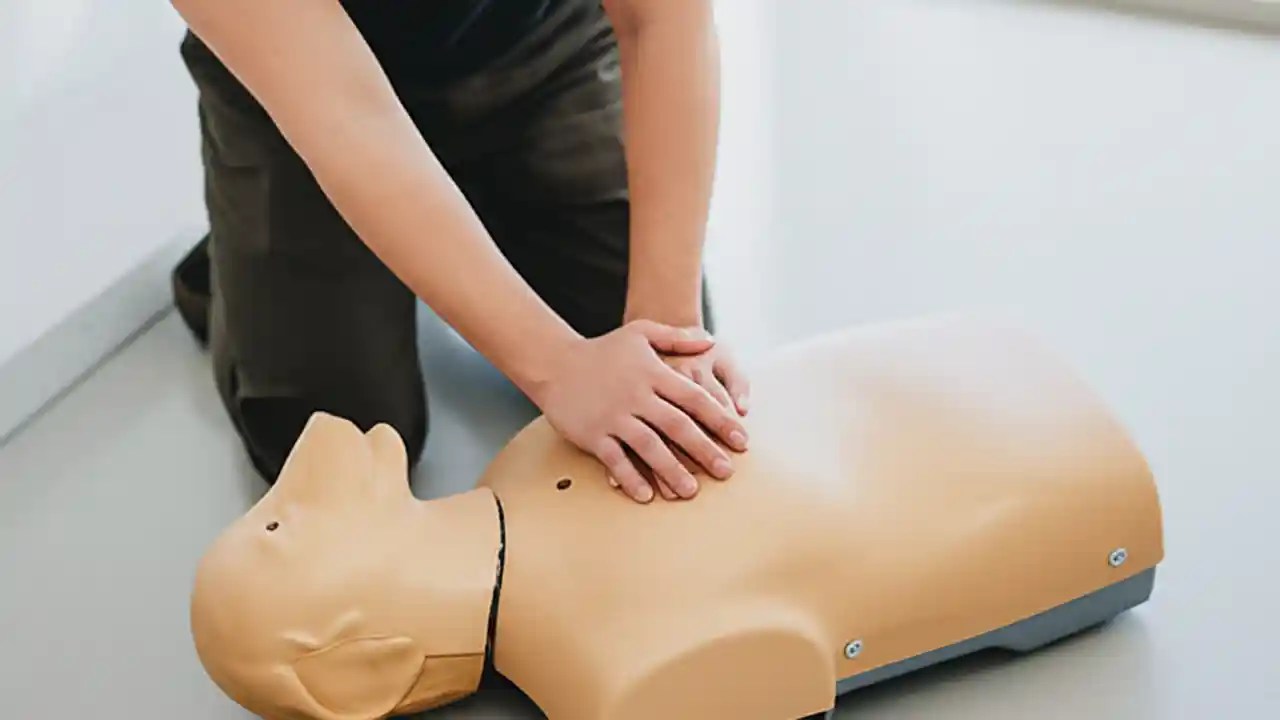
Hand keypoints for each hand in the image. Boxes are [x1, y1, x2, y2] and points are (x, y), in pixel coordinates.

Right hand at [528, 320, 748, 502]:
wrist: (555, 363)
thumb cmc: (602, 349)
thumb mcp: (641, 333)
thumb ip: (677, 337)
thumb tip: (709, 341)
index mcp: (653, 373)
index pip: (694, 398)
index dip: (720, 420)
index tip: (741, 441)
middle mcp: (636, 396)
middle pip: (677, 426)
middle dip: (705, 450)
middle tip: (727, 472)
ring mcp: (614, 416)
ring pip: (649, 446)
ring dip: (672, 470)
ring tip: (692, 490)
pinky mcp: (593, 433)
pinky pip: (615, 460)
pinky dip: (631, 478)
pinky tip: (646, 495)